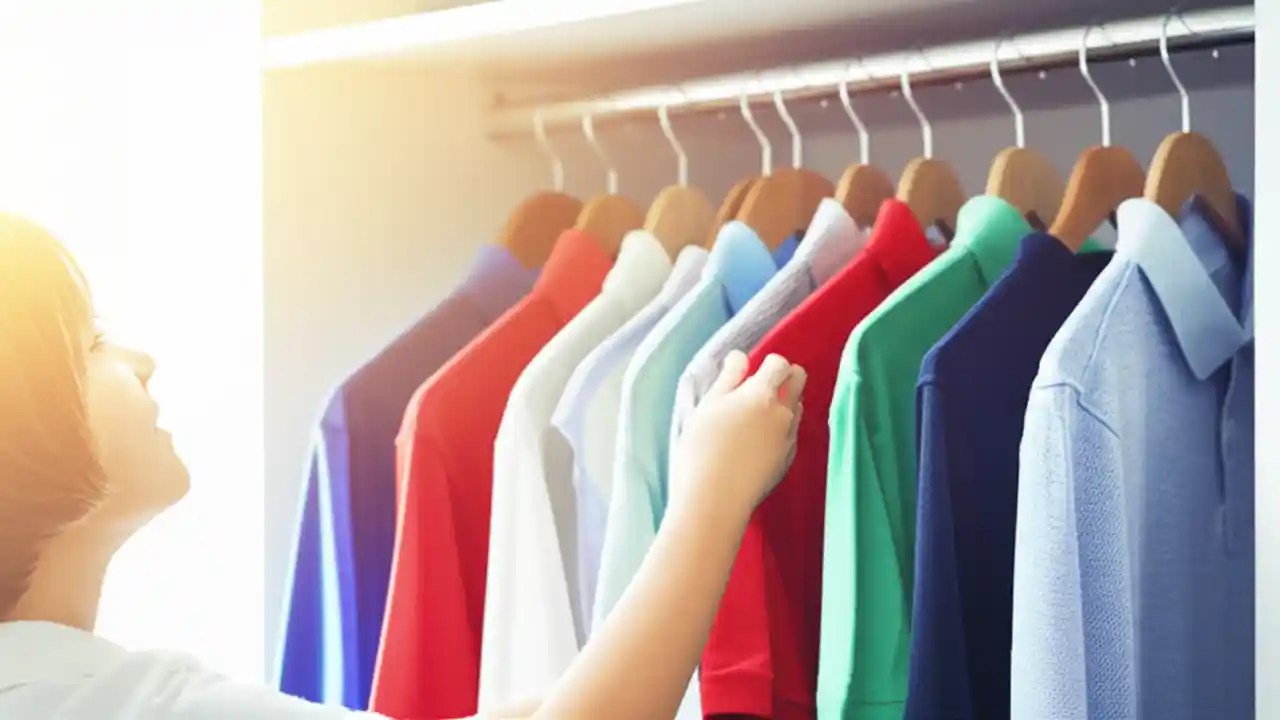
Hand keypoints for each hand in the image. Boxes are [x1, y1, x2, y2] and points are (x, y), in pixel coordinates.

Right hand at [671, 351, 804, 514]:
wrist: (715, 500)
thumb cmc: (702, 450)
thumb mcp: (707, 407)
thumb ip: (728, 378)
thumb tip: (740, 357)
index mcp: (762, 394)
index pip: (780, 363)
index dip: (766, 364)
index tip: (749, 374)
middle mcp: (784, 413)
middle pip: (799, 379)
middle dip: (783, 377)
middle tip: (757, 390)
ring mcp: (789, 437)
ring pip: (797, 407)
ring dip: (783, 404)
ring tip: (753, 419)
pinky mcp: (788, 459)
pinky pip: (791, 433)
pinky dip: (779, 429)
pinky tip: (755, 443)